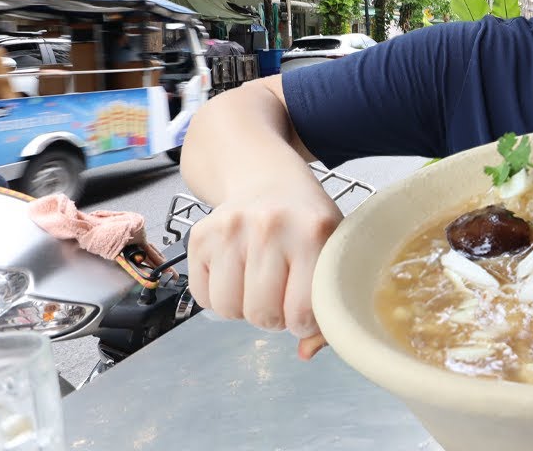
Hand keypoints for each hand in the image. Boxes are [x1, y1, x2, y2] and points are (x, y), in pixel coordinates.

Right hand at [187, 184, 340, 359]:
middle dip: (274, 318)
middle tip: (281, 298)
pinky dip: (220, 298)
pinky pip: (203, 297)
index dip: (303, 324)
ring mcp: (230, 229)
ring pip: (228, 309)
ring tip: (259, 287)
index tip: (305, 313)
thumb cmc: (308, 225)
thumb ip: (329, 306)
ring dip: (244, 310)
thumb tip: (305, 352)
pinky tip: (237, 276)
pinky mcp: (200, 235)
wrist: (269, 181)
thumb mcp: (333, 254)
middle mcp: (269, 226)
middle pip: (262, 314)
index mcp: (313, 232)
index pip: (303, 311)